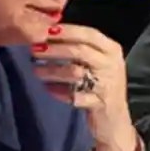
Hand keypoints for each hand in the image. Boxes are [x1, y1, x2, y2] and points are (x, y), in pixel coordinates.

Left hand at [32, 23, 133, 146]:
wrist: (115, 119)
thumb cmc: (102, 85)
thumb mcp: (99, 62)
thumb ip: (82, 47)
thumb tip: (50, 32)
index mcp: (112, 50)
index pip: (89, 34)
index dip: (66, 31)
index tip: (45, 31)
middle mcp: (111, 65)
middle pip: (80, 51)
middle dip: (55, 49)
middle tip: (34, 50)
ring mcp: (106, 85)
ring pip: (75, 73)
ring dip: (52, 70)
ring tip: (36, 70)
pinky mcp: (98, 103)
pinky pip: (73, 96)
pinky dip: (58, 92)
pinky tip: (47, 89)